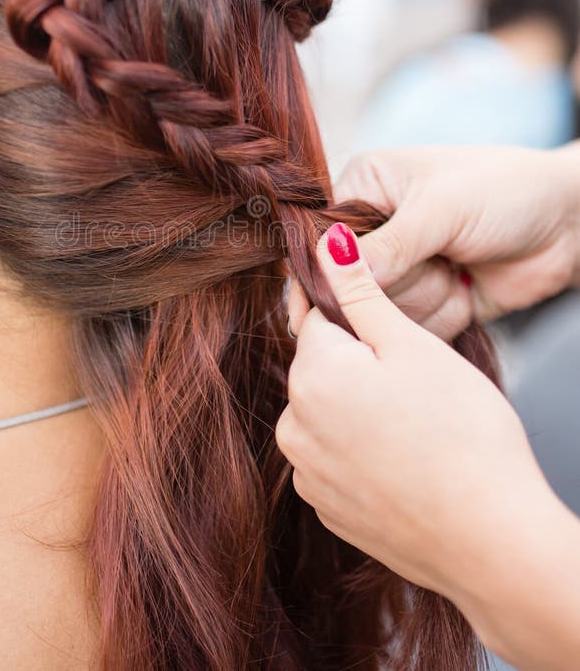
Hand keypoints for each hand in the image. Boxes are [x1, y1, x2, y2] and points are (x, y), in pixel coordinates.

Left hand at [277, 224, 579, 669]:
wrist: (490, 541)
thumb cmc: (462, 435)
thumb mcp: (412, 345)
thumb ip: (360, 290)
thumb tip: (326, 242)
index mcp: (311, 374)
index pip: (314, 318)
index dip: (348, 310)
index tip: (374, 316)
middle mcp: (294, 424)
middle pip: (318, 367)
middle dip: (355, 360)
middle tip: (412, 375)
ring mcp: (307, 473)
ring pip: (325, 412)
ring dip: (355, 405)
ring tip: (413, 420)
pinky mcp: (327, 508)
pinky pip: (333, 457)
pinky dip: (359, 449)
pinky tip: (402, 456)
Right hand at [314, 143, 579, 338]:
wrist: (570, 221)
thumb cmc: (505, 190)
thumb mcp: (442, 208)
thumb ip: (387, 245)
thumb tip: (332, 272)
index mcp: (365, 188)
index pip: (321, 238)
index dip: (331, 270)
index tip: (341, 291)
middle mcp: (375, 230)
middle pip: (352, 284)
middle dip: (404, 279)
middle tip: (443, 254)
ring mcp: (401, 269)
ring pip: (382, 311)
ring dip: (430, 297)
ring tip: (460, 266)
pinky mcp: (426, 300)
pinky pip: (413, 329)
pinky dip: (446, 315)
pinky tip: (468, 289)